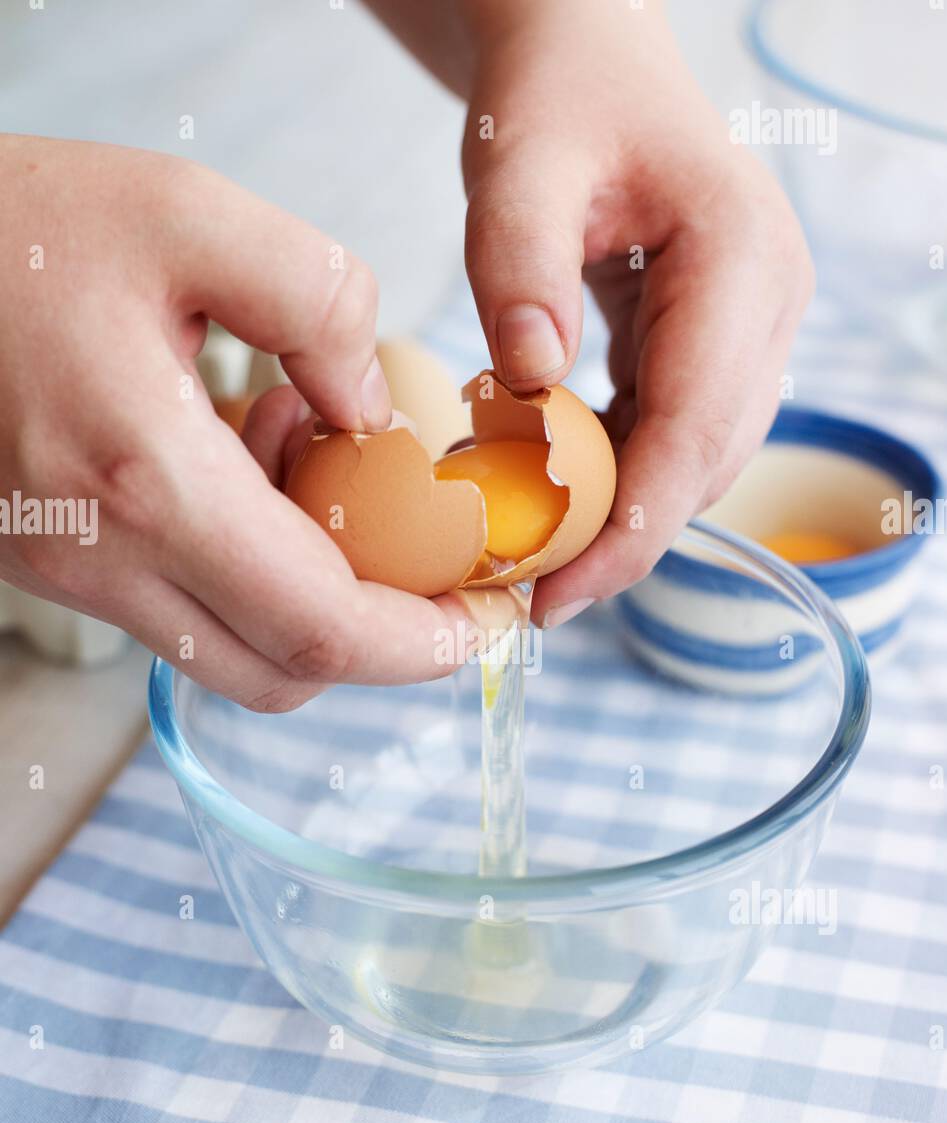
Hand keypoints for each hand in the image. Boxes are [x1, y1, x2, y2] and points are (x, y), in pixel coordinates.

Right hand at [0, 135, 471, 707]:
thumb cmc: (13, 228)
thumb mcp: (186, 214)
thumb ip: (317, 300)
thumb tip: (373, 412)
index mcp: (149, 481)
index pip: (319, 627)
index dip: (421, 645)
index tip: (485, 621)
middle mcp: (104, 558)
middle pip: (282, 670)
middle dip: (382, 639)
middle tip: (434, 560)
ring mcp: (72, 573)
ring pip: (231, 651)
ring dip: (309, 592)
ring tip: (309, 455)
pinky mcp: (55, 563)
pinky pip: (180, 609)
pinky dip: (244, 569)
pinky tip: (240, 456)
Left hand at [456, 0, 813, 625]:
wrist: (589, 67)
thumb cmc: (558, 103)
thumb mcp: (519, 168)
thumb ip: (519, 266)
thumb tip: (530, 380)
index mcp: (739, 257)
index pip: (695, 428)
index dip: (631, 528)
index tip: (557, 596)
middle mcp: (768, 302)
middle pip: (707, 462)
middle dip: (624, 540)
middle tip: (531, 595)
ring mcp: (752, 327)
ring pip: (698, 461)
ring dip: (623, 516)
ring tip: (536, 557)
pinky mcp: (720, 345)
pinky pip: (677, 435)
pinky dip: (622, 476)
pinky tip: (558, 493)